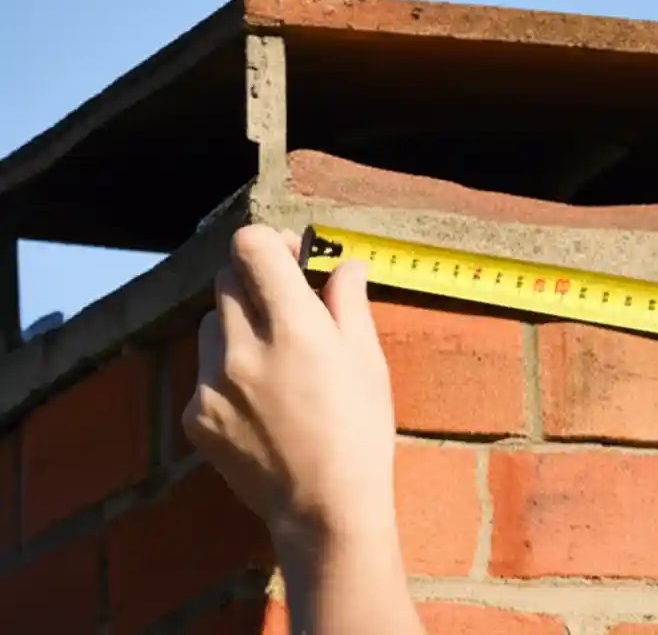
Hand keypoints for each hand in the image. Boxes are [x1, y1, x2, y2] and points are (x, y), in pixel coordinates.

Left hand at [183, 224, 394, 545]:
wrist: (324, 508)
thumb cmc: (360, 433)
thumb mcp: (367, 362)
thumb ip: (348, 304)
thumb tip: (343, 265)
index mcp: (295, 328)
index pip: (251, 247)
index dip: (269, 243)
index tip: (289, 259)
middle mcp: (244, 348)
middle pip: (227, 280)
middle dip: (255, 282)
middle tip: (286, 307)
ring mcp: (212, 383)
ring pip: (211, 324)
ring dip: (238, 326)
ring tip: (273, 362)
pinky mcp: (195, 414)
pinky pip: (204, 371)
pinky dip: (227, 372)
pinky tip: (261, 403)